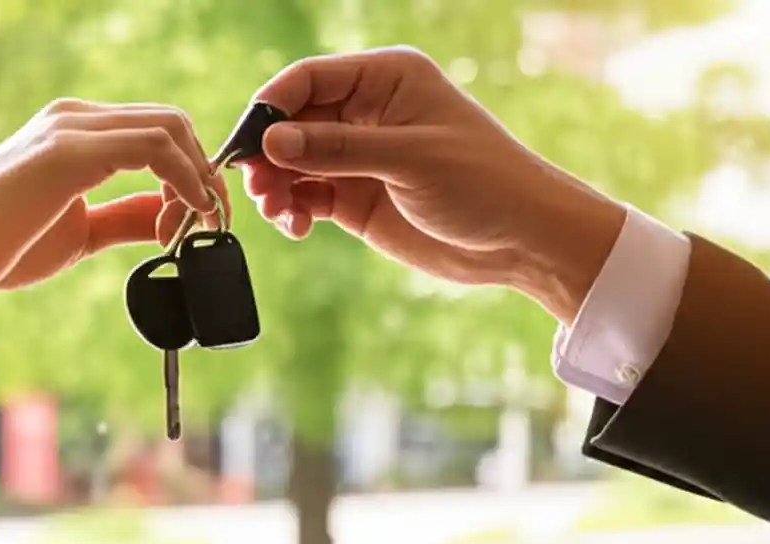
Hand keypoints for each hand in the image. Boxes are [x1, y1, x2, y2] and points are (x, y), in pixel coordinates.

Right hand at [0, 98, 228, 294]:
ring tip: (195, 228)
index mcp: (75, 131)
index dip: (193, 173)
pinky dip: (185, 181)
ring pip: (171, 128)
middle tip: (210, 224)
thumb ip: (124, 217)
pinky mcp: (69, 151)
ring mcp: (71, 129)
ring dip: (200, 180)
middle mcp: (75, 117)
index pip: (158, 131)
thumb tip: (169, 215)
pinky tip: (183, 218)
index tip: (197, 223)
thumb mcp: (79, 231)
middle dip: (206, 173)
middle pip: (174, 123)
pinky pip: (155, 148)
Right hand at [244, 47, 625, 321]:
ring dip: (276, 185)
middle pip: (293, 121)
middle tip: (255, 187)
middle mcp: (368, 112)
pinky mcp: (358, 197)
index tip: (247, 142)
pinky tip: (296, 226)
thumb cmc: (482, 182)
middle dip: (268, 153)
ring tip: (275, 211)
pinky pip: (309, 195)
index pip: (309, 79)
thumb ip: (337, 148)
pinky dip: (293, 209)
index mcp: (385, 79)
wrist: (522, 238)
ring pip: (295, 162)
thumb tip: (272, 140)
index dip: (271, 106)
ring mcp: (360, 156)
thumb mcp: (409, 159)